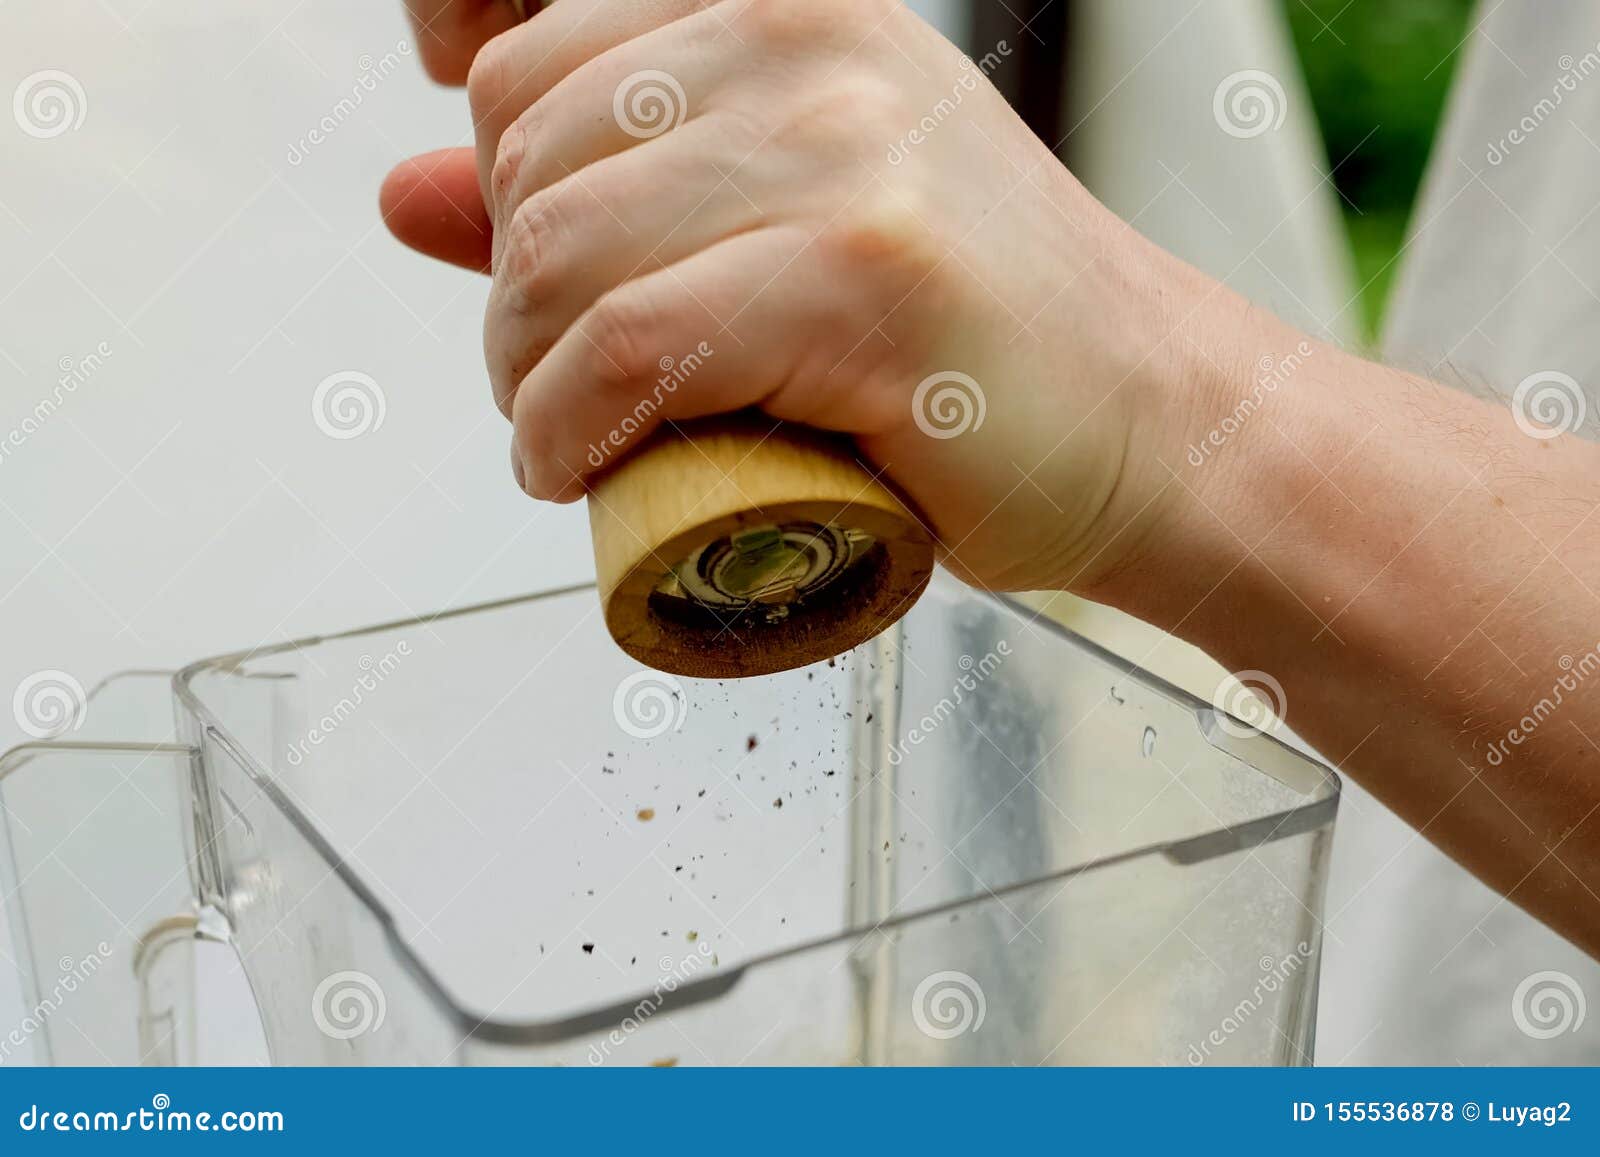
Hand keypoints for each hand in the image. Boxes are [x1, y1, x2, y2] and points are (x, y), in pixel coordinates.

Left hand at [393, 0, 1238, 594]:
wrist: (1150, 423)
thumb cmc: (968, 341)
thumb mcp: (775, 231)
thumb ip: (597, 199)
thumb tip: (405, 190)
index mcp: (790, 8)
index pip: (525, 60)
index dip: (488, 177)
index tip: (517, 267)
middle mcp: (812, 45)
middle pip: (529, 167)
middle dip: (509, 308)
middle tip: (558, 389)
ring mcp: (844, 153)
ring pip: (561, 260)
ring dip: (526, 379)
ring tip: (572, 434)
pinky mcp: (862, 276)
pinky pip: (626, 347)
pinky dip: (567, 427)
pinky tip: (576, 468)